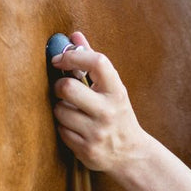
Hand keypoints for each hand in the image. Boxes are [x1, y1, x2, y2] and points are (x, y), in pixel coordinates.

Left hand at [51, 32, 149, 171]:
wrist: (131, 154)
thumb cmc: (117, 113)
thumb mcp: (112, 88)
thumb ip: (93, 62)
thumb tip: (74, 36)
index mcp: (117, 92)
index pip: (97, 62)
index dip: (74, 56)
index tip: (60, 59)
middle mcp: (108, 111)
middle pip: (68, 88)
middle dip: (59, 86)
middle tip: (62, 89)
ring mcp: (97, 132)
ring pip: (59, 110)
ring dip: (60, 108)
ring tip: (72, 111)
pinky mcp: (86, 150)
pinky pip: (60, 130)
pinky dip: (63, 127)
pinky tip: (75, 128)